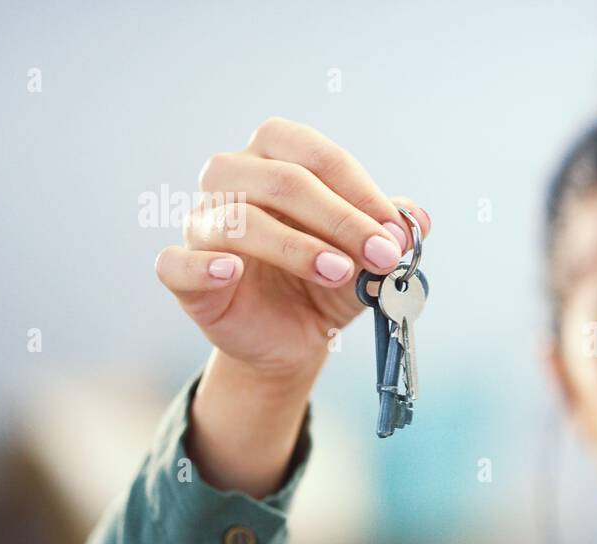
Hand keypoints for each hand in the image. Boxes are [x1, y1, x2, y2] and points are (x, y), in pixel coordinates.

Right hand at [155, 117, 430, 383]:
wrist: (293, 337)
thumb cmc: (327, 279)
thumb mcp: (368, 256)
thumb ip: (390, 231)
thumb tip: (419, 218)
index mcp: (274, 158)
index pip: (313, 154)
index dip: (359, 189)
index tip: (396, 230)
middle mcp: (231, 180)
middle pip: (279, 179)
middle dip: (341, 218)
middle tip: (383, 254)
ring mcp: (202, 224)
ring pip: (237, 219)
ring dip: (296, 245)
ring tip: (340, 272)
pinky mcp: (183, 274)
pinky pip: (177, 263)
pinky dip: (204, 264)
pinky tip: (235, 271)